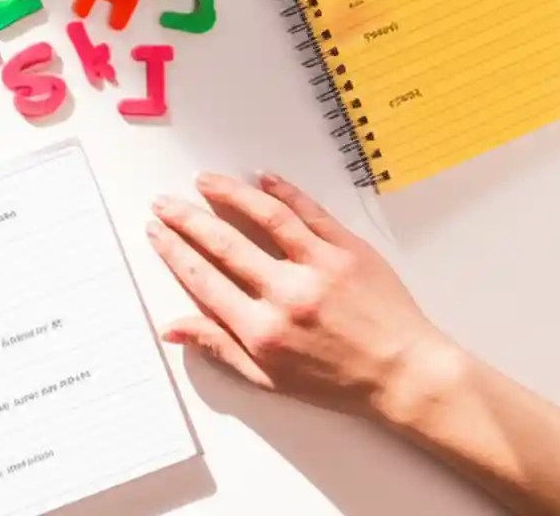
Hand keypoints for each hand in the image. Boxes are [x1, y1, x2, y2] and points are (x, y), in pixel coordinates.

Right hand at [148, 171, 451, 418]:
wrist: (403, 372)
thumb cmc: (336, 380)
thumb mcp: (269, 378)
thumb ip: (220, 348)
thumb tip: (172, 328)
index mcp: (262, 330)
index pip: (204, 280)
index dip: (174, 252)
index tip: (157, 232)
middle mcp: (287, 295)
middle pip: (224, 244)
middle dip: (188, 219)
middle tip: (166, 202)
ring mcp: (319, 267)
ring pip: (265, 217)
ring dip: (230, 193)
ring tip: (205, 180)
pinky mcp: (349, 250)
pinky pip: (310, 213)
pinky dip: (285, 192)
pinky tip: (263, 178)